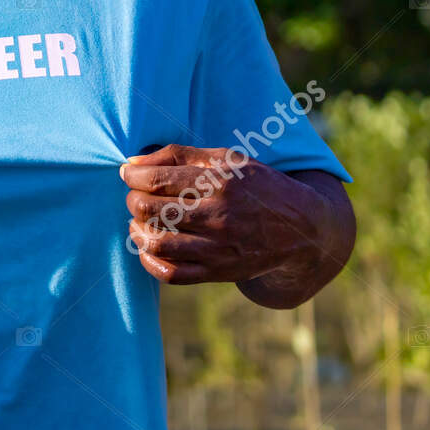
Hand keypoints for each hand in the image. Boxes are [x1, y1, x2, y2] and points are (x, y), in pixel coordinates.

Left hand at [121, 144, 330, 286]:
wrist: (302, 228)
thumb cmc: (256, 185)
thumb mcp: (226, 158)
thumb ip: (178, 155)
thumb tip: (131, 164)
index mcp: (221, 182)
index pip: (157, 179)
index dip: (132, 176)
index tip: (128, 173)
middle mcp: (220, 216)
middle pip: (151, 209)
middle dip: (133, 199)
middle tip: (136, 195)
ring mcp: (220, 248)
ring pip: (157, 243)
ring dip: (136, 229)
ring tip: (139, 220)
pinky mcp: (219, 273)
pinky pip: (171, 274)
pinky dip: (150, 261)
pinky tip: (149, 245)